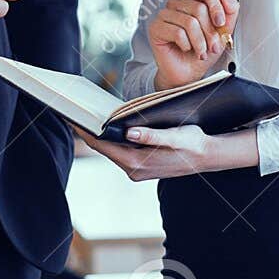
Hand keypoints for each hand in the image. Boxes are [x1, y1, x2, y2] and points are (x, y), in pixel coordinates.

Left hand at [73, 124, 259, 180]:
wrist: (208, 157)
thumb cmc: (192, 144)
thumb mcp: (175, 137)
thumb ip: (153, 136)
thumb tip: (129, 133)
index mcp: (136, 162)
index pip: (102, 144)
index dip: (85, 130)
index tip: (70, 115)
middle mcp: (132, 169)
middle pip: (102, 147)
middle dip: (87, 129)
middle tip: (72, 109)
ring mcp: (135, 169)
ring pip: (110, 148)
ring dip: (98, 133)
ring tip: (84, 113)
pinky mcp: (140, 165)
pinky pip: (119, 150)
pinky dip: (110, 137)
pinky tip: (106, 124)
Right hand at [147, 0, 238, 89]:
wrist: (189, 72)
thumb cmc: (203, 51)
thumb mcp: (223, 32)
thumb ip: (230, 12)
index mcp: (195, 0)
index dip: (216, 5)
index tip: (220, 22)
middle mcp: (179, 4)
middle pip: (199, 8)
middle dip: (210, 33)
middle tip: (212, 47)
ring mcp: (165, 14)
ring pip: (189, 22)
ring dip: (200, 42)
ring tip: (201, 52)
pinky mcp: (156, 27)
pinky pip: (177, 33)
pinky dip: (186, 45)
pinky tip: (185, 48)